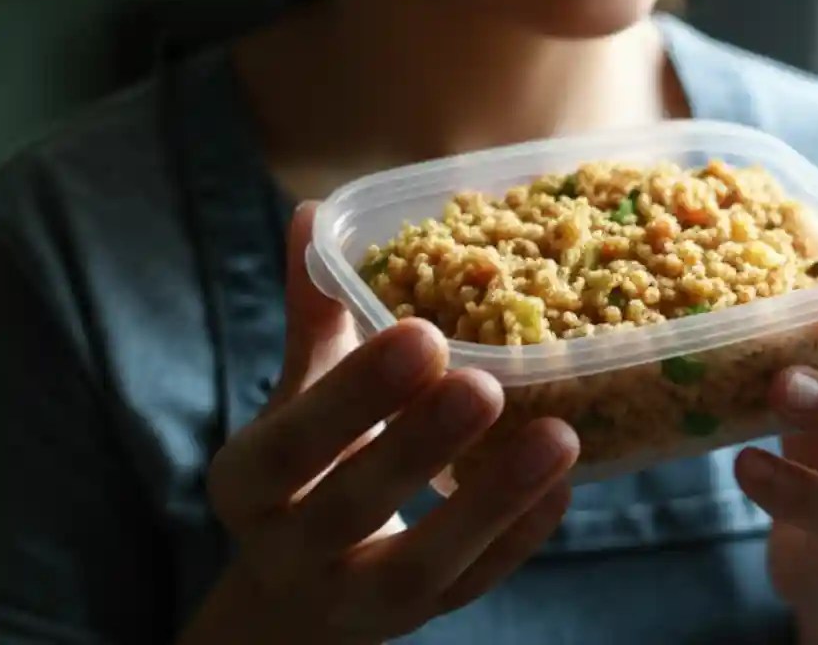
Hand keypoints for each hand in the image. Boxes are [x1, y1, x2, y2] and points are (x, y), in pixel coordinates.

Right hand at [181, 203, 579, 644]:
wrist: (300, 583)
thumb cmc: (310, 462)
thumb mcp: (302, 392)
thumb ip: (316, 314)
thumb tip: (312, 213)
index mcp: (251, 482)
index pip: (291, 444)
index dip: (354, 394)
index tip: (422, 334)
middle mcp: (290, 550)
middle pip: (352, 505)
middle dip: (419, 445)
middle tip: (486, 384)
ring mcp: (355, 598)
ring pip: (419, 567)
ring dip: (492, 503)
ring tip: (560, 437)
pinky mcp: (419, 619)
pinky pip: (473, 588)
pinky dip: (520, 540)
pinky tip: (566, 487)